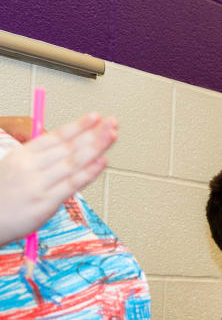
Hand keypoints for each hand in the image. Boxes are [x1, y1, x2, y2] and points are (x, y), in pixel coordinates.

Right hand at [0, 113, 116, 244]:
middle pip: (68, 147)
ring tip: (112, 136)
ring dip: (96, 147)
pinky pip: (72, 184)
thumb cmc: (2, 195)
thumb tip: (67, 144)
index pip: (55, 136)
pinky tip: (103, 161)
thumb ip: (39, 157)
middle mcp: (30, 167)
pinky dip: (89, 172)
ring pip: (73, 162)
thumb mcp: (12, 168)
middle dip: (93, 134)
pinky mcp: (45, 203)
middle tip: (112, 123)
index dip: (78, 125)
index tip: (95, 116)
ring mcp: (38, 185)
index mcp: (21, 155)